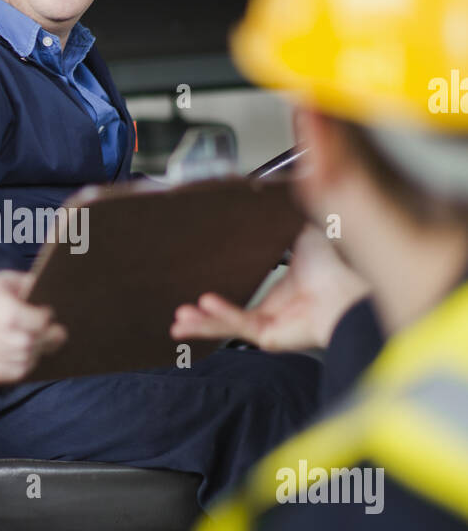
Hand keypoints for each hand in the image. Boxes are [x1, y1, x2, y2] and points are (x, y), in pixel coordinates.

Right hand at [0, 270, 67, 383]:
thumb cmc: (12, 292)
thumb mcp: (24, 282)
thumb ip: (38, 295)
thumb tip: (51, 319)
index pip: (11, 318)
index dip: (36, 322)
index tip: (50, 316)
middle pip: (18, 342)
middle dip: (44, 339)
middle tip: (58, 333)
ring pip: (15, 359)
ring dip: (37, 353)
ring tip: (46, 343)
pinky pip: (3, 374)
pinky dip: (23, 367)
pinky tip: (32, 356)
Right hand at [170, 224, 369, 351]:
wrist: (349, 285)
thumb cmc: (335, 264)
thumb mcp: (298, 232)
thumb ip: (278, 221)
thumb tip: (268, 194)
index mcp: (281, 292)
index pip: (242, 299)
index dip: (218, 299)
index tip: (198, 292)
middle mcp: (275, 312)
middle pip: (228, 319)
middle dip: (201, 319)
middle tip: (180, 314)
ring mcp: (271, 326)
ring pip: (227, 326)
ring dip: (202, 323)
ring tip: (180, 319)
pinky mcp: (271, 336)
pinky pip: (240, 324)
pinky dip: (220, 315)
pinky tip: (204, 306)